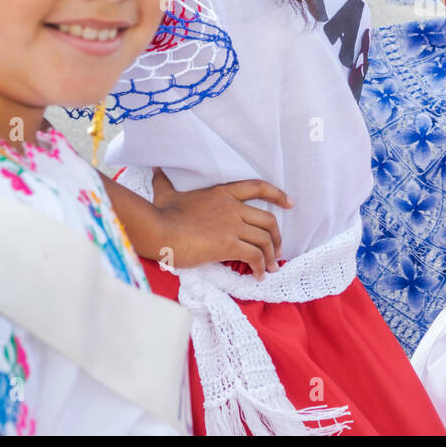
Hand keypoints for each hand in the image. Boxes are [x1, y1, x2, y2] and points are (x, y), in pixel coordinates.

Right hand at [152, 169, 291, 277]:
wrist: (156, 230)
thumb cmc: (159, 213)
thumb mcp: (166, 193)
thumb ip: (165, 181)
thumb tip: (156, 170)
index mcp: (222, 193)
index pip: (258, 188)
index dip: (277, 195)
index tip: (289, 203)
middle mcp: (232, 207)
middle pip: (268, 220)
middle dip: (277, 237)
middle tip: (276, 251)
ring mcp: (232, 226)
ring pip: (264, 240)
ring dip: (271, 255)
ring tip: (270, 267)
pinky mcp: (228, 245)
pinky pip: (254, 256)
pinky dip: (260, 267)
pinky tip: (258, 275)